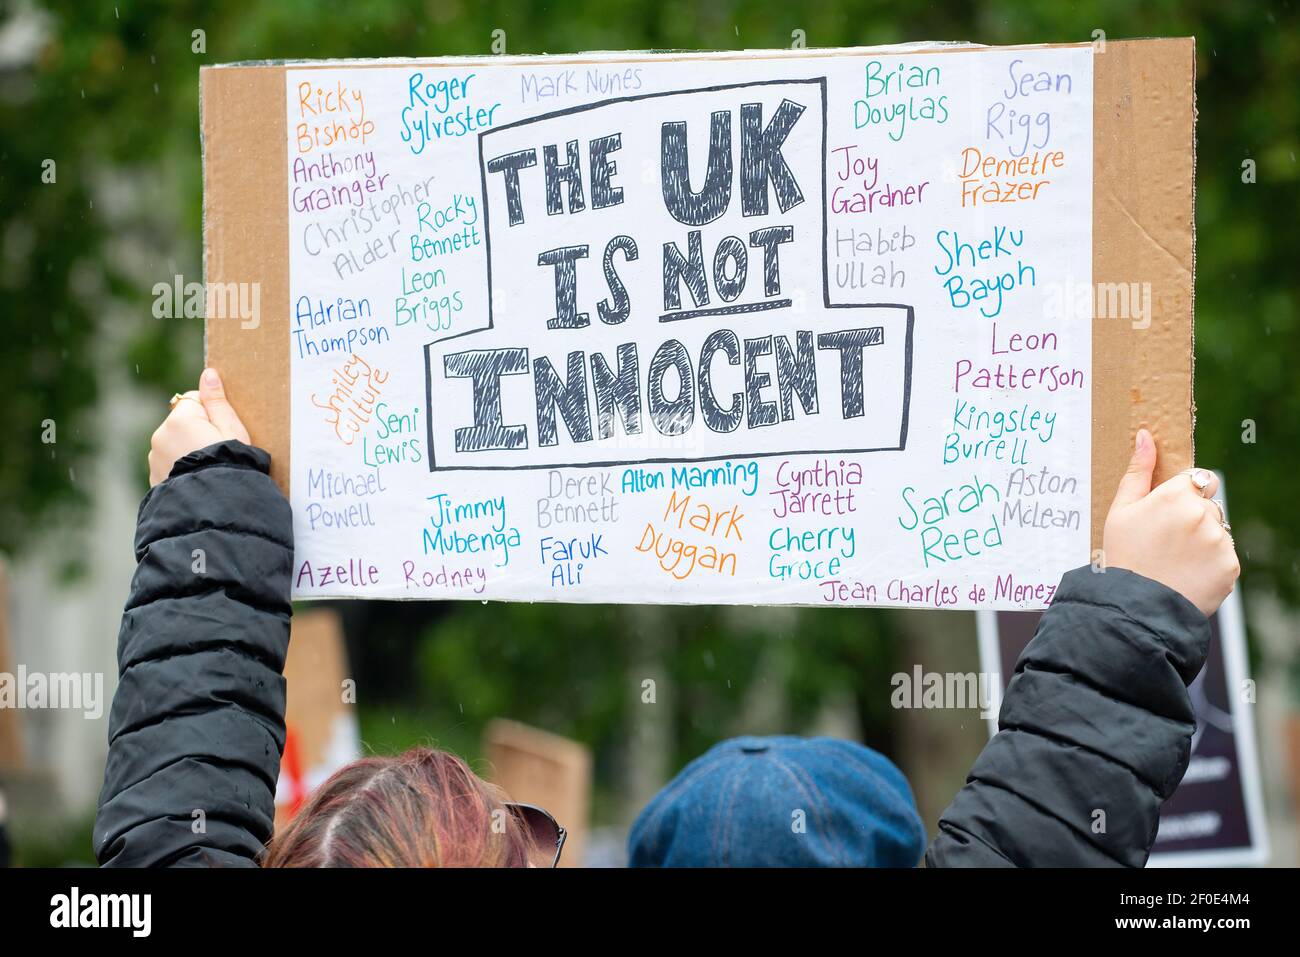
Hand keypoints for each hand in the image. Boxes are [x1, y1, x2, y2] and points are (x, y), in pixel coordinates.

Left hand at [149, 368, 250, 485]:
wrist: (215, 505)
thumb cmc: (230, 464)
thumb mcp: (232, 430)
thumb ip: (217, 401)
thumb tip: (208, 374)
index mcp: (180, 418)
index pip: (195, 400)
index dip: (213, 414)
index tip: (224, 432)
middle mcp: (161, 435)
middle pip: (183, 423)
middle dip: (198, 432)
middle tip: (219, 452)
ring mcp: (155, 458)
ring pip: (175, 444)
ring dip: (188, 451)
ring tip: (209, 469)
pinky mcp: (154, 477)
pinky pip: (170, 465)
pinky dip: (181, 469)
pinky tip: (198, 480)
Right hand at [1102, 428, 1239, 615]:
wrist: (1136, 606)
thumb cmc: (1124, 555)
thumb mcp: (1121, 510)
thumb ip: (1138, 471)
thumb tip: (1145, 436)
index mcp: (1175, 495)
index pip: (1197, 478)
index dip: (1182, 494)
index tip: (1167, 513)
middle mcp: (1202, 514)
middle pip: (1208, 504)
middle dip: (1193, 517)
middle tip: (1166, 541)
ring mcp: (1219, 540)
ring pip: (1218, 531)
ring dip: (1203, 540)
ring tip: (1175, 560)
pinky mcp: (1230, 565)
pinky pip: (1224, 556)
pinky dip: (1210, 564)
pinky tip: (1187, 573)